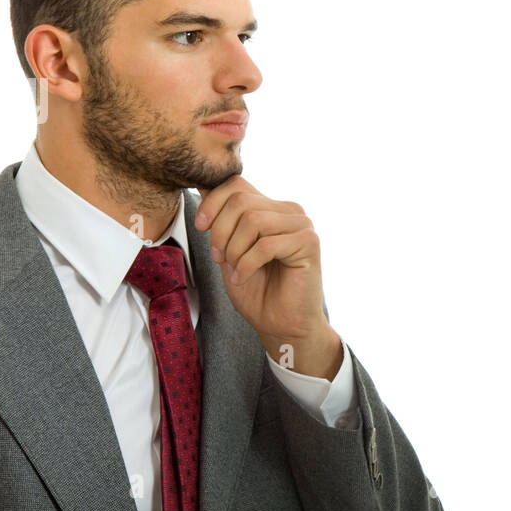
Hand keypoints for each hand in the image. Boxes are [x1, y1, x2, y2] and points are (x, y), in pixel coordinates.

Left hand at [194, 176, 342, 379]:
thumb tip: (202, 187)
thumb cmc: (257, 292)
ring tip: (234, 269)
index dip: (212, 202)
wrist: (281, 326)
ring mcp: (301, 225)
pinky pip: (267, 244)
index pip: (236, 184)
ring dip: (234, 249)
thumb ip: (221, 220)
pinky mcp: (309, 243)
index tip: (201, 227)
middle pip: (241, 200)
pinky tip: (243, 277)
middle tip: (219, 258)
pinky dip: (247, 264)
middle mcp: (289, 211)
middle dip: (220, 231)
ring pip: (253, 220)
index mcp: (271, 208)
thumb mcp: (229, 250)